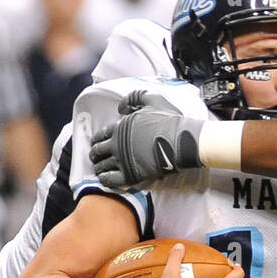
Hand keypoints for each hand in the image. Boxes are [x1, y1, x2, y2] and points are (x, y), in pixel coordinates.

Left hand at [90, 92, 204, 188]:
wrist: (182, 141)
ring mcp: (123, 160)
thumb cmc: (169, 121)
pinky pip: (110, 179)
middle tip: (96, 158)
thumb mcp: (152, 100)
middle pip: (98, 151)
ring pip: (102, 166)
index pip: (100, 135)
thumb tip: (121, 108)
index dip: (97, 140)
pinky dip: (105, 179)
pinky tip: (105, 179)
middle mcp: (117, 144)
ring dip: (98, 167)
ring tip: (99, 170)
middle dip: (95, 154)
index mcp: (120, 127)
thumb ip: (134, 98)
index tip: (97, 143)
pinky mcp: (131, 175)